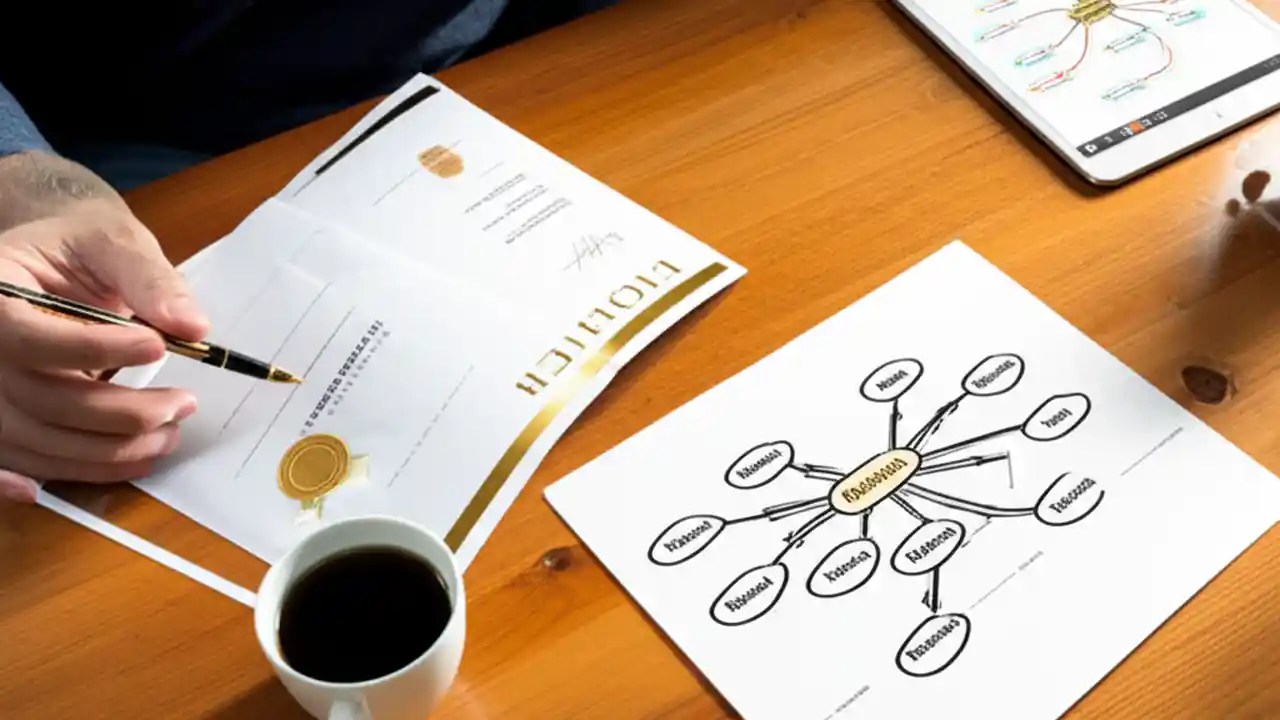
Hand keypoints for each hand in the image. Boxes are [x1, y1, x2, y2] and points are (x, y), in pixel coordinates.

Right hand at [0, 152, 207, 501]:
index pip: (31, 338)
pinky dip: (60, 473)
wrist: (53, 258)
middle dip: (120, 413)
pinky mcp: (1, 413)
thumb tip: (192, 326)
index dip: (95, 348)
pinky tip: (98, 472)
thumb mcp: (113, 242)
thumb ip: (150, 279)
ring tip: (169, 434)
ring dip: (108, 451)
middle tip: (182, 405)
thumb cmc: (79, 246)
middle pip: (39, 399)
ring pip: (35, 439)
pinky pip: (18, 456)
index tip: (158, 344)